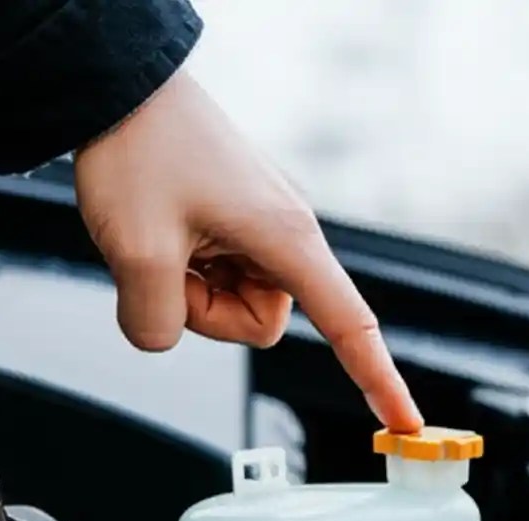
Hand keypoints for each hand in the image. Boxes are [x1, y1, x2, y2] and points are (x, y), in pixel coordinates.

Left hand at [74, 69, 422, 431]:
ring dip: (187, 288)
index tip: (407, 423)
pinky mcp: (234, 224)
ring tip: (161, 236)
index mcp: (286, 239)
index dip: (378, 379)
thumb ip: (154, 323)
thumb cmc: (141, 151)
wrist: (121, 90)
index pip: (350, 325)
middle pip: (256, 323)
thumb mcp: (136, 250)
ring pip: (230, 304)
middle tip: (163, 264)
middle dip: (204, 312)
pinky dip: (182, 268)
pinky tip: (163, 229)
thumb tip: (162, 336)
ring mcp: (258, 229)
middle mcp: (284, 234)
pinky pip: (215, 277)